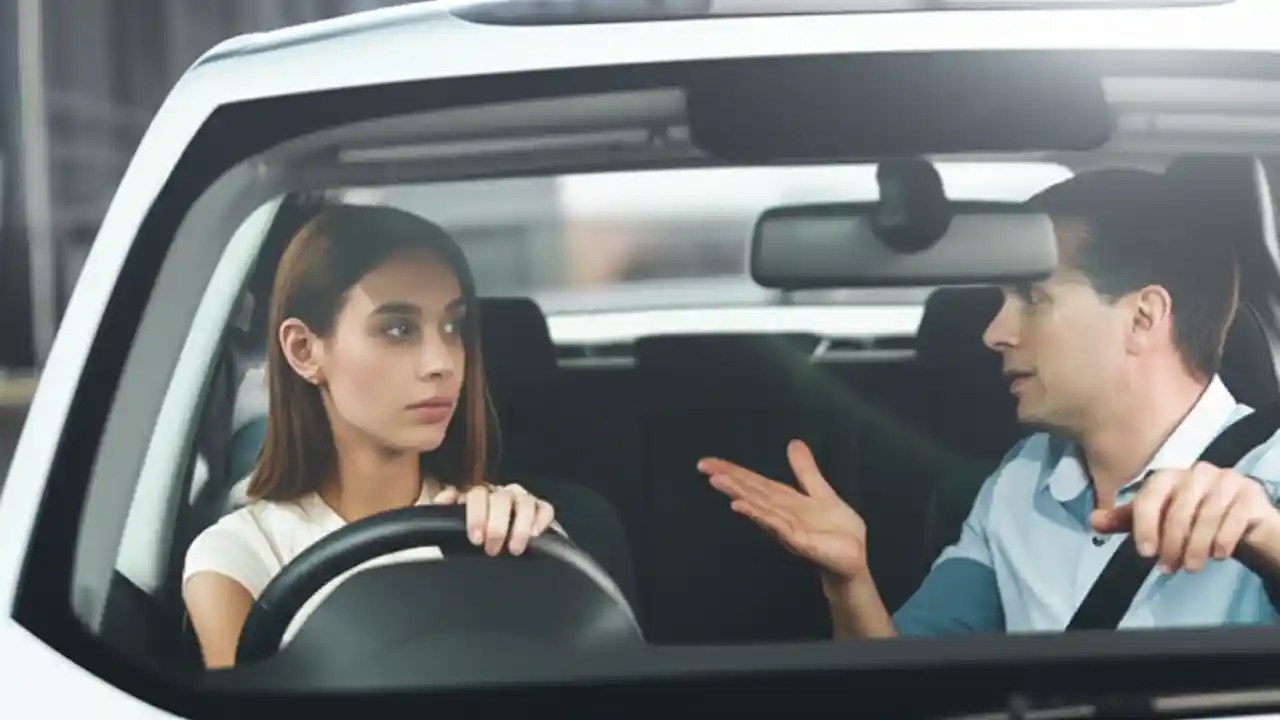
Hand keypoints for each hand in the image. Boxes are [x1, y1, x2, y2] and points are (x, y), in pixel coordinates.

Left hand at [432, 483, 555, 555]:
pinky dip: (542, 519)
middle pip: (503, 499)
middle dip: (498, 525)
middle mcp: (500, 494)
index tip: (476, 539)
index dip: (477, 516)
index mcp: (477, 495)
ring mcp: (521, 500)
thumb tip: (444, 499)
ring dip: (521, 526)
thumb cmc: (463, 536)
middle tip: (493, 548)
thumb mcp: (444, 524)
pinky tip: (536, 535)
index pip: (478, 495)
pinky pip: (545, 508)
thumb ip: (438, 510)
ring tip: (515, 548)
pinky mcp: (539, 511)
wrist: (480, 547)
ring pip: (526, 503)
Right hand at [698, 440, 868, 581]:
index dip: (732, 471)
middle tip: (705, 468)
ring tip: (719, 482)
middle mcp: (780, 514)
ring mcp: (789, 529)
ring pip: (760, 509)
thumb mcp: (819, 492)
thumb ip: (805, 470)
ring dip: (740, 495)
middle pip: (752, 494)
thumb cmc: (835, 530)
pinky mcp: (802, 543)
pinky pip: (780, 528)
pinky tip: (745, 507)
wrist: (854, 557)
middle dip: (730, 481)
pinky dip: (762, 516)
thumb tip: (792, 442)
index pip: (754, 483)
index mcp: (783, 501)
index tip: (707, 462)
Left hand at [1091, 462, 1279, 573]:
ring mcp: (1225, 480)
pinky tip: (1218, 556)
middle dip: (1171, 544)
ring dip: (1196, 548)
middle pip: (1178, 511)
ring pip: (1206, 517)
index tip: (1145, 554)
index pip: (1150, 497)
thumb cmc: (1193, 518)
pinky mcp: (1249, 493)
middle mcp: (1196, 472)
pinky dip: (1223, 541)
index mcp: (1169, 477)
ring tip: (1190, 568)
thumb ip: (1127, 521)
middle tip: (1167, 568)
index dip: (1144, 525)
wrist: (1242, 519)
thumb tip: (1093, 521)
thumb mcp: (1158, 520)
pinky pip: (1233, 519)